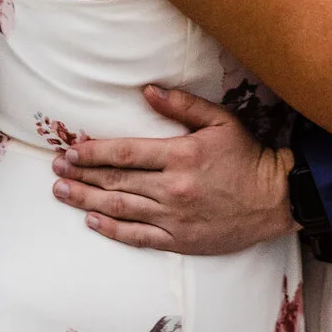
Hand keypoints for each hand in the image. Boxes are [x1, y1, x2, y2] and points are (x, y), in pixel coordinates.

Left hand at [52, 85, 297, 254]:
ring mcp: (174, 218)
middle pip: (116, 181)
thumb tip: (147, 91)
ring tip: (62, 193)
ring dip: (86, 200)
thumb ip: (183, 105)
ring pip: (120, 208)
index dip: (94, 152)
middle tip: (56, 170)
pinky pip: (138, 236)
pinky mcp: (179, 240)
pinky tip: (92, 220)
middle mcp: (172, 188)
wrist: (276, 200)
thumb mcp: (222, 121)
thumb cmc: (248, 156)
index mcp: (181, 155)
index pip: (125, 153)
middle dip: (81, 175)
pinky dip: (112, 229)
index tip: (70, 150)